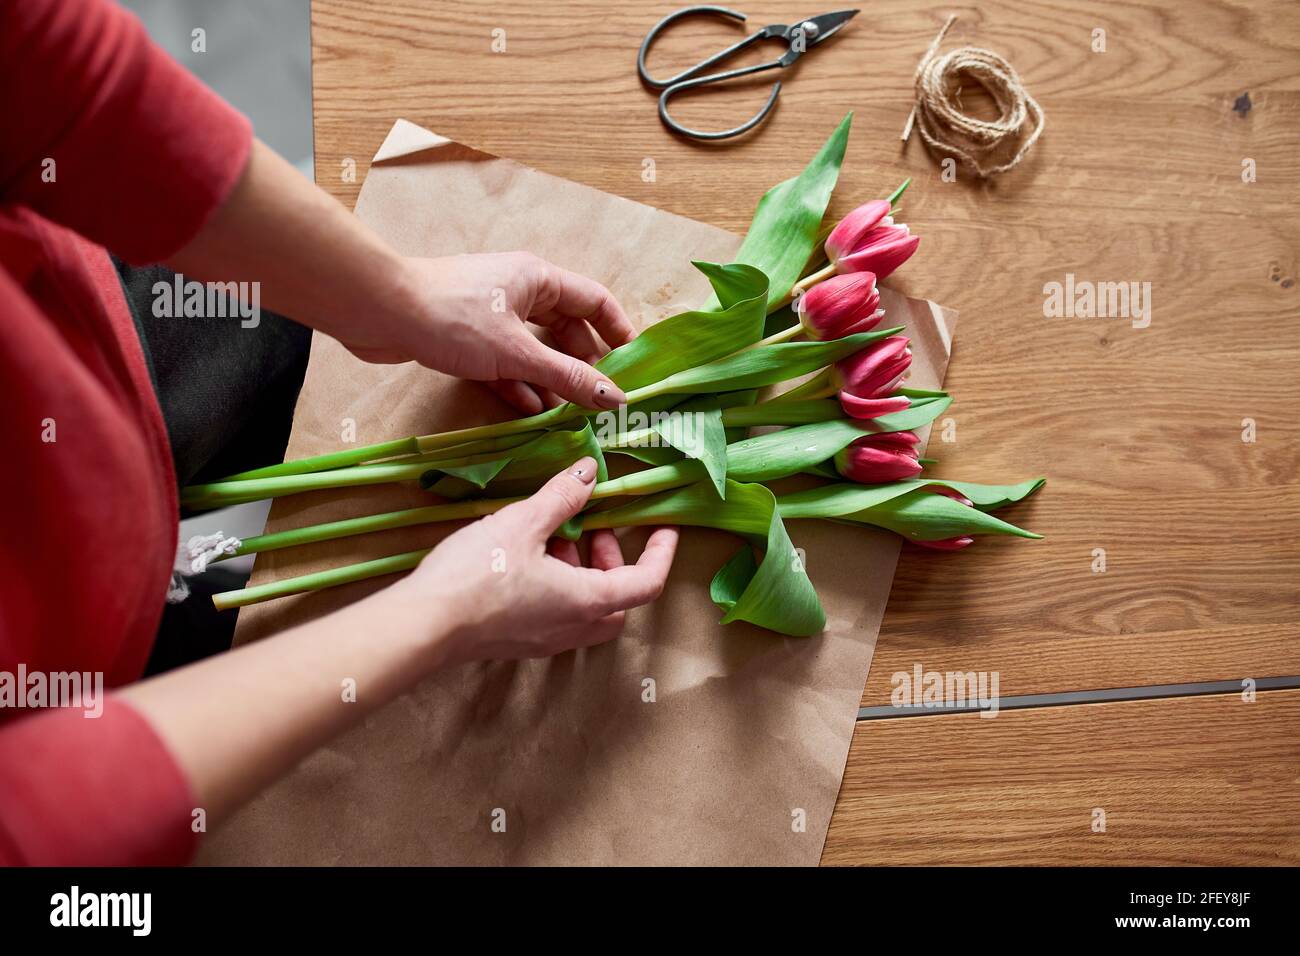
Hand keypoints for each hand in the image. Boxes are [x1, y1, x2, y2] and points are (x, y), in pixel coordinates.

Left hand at [345, 252, 636, 413]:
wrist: (379, 311)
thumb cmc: (451, 320)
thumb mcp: (518, 353)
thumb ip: (568, 377)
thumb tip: (614, 397)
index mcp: (538, 279)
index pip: (595, 301)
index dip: (618, 331)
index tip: (634, 365)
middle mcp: (519, 290)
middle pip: (566, 329)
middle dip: (583, 364)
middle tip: (600, 400)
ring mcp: (492, 314)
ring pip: (534, 348)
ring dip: (551, 380)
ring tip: (569, 414)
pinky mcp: (466, 336)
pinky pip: (505, 361)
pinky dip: (519, 383)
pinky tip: (530, 411)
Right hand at [389, 457, 677, 662]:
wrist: (423, 625)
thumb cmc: (477, 575)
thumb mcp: (524, 523)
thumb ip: (562, 497)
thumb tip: (589, 473)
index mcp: (587, 601)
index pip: (646, 582)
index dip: (661, 553)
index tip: (663, 527)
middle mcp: (572, 628)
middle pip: (618, 602)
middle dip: (614, 562)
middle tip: (593, 529)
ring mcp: (544, 640)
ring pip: (585, 610)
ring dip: (581, 572)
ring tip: (551, 535)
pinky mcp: (517, 641)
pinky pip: (554, 615)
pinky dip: (556, 585)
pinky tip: (524, 556)